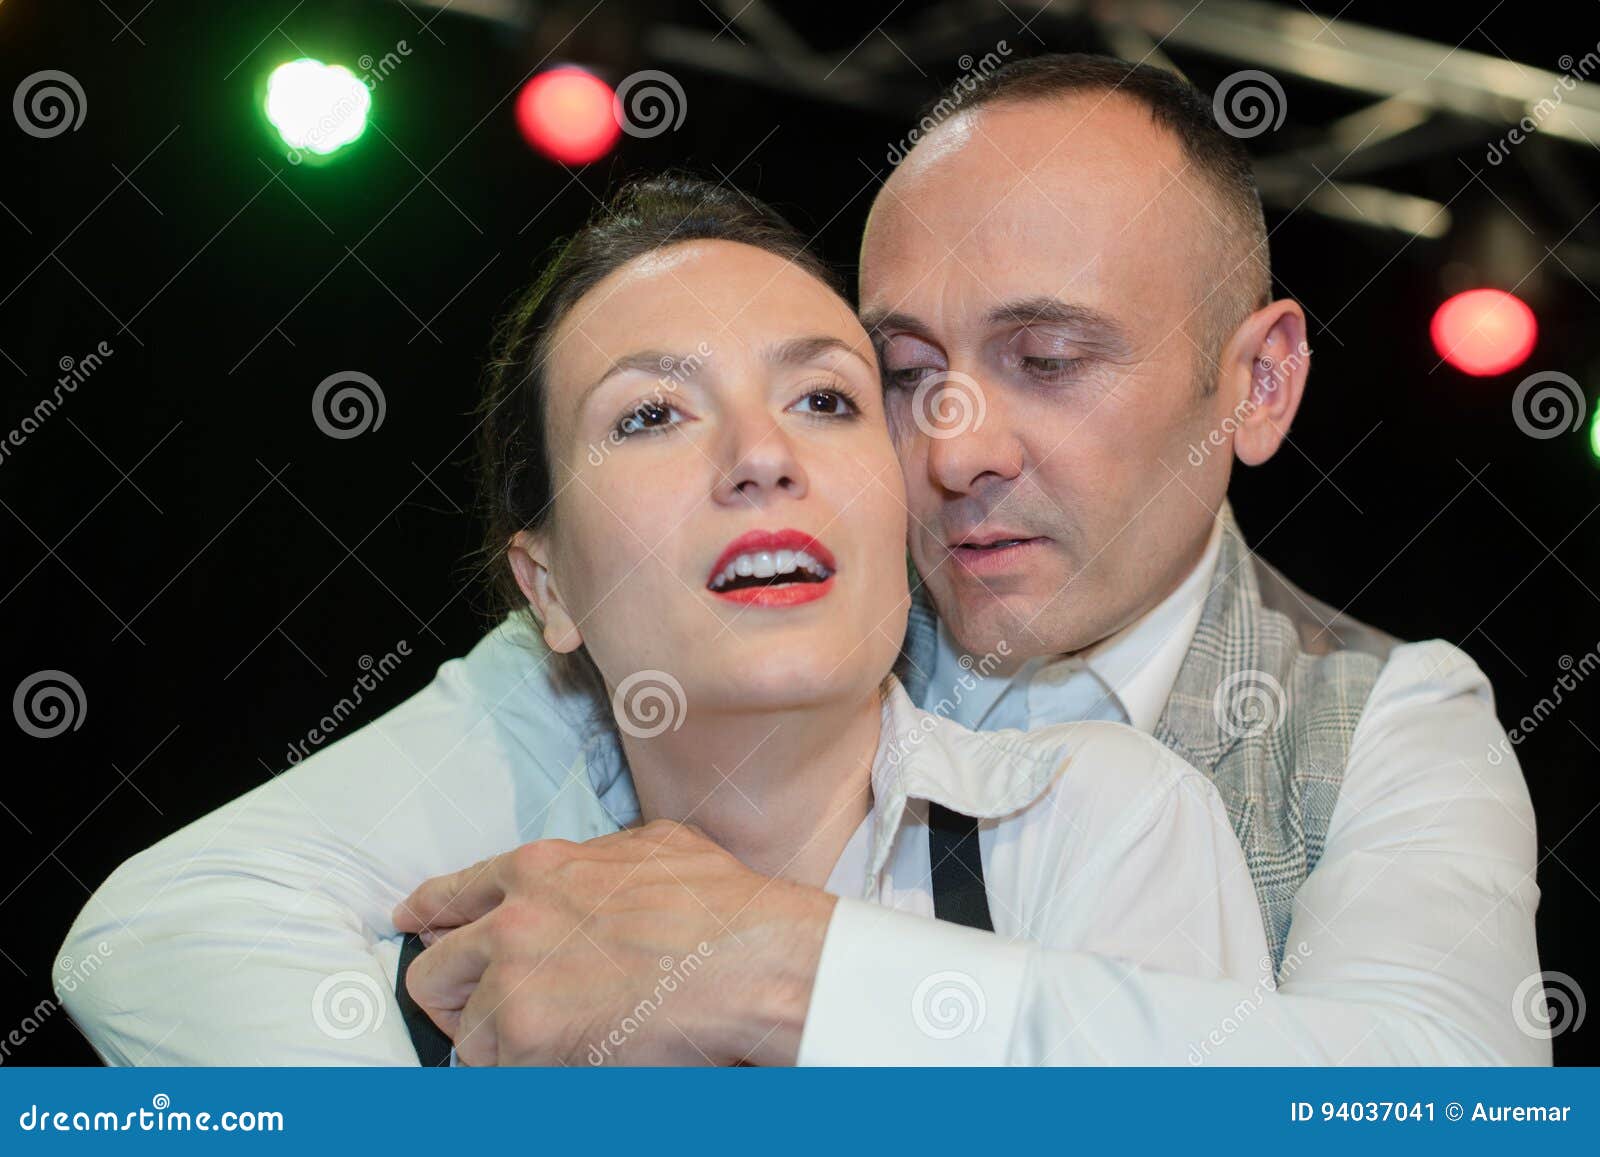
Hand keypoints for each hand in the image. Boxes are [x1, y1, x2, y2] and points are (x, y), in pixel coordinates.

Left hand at [391, 820, 836, 1065]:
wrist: (751, 962)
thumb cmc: (722, 906)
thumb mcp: (653, 846)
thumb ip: (597, 858)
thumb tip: (587, 872)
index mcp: (539, 869)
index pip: (450, 895)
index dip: (428, 916)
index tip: (416, 927)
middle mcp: (512, 923)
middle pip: (431, 972)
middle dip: (448, 997)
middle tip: (476, 1015)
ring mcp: (515, 986)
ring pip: (466, 1036)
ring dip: (500, 1047)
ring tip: (551, 1049)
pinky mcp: (529, 1044)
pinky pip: (502, 1076)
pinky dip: (528, 1078)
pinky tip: (569, 1066)